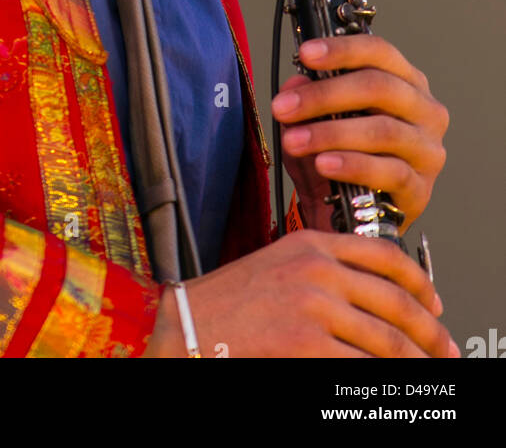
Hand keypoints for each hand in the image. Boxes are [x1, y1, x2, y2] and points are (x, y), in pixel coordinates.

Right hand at [142, 229, 458, 357]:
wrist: (188, 326)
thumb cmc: (229, 300)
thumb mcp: (279, 263)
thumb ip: (324, 268)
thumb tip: (373, 296)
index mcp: (312, 244)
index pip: (385, 256)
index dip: (419, 283)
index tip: (434, 303)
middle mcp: (318, 270)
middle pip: (395, 301)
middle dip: (428, 332)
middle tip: (442, 348)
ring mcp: (315, 308)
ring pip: (387, 340)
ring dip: (413, 362)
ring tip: (423, 373)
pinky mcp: (307, 345)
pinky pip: (362, 367)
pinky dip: (381, 380)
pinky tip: (387, 385)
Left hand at [271, 35, 448, 233]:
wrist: (352, 215)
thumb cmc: (340, 156)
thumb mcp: (315, 122)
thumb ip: (307, 99)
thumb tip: (295, 83)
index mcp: (404, 81)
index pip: (379, 52)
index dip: (342, 49)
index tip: (305, 53)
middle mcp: (425, 110)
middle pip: (379, 88)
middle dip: (324, 95)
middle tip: (284, 106)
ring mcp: (427, 150)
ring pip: (383, 130)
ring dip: (330, 133)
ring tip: (294, 140)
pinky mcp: (421, 188)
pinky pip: (389, 171)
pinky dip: (352, 165)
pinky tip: (323, 164)